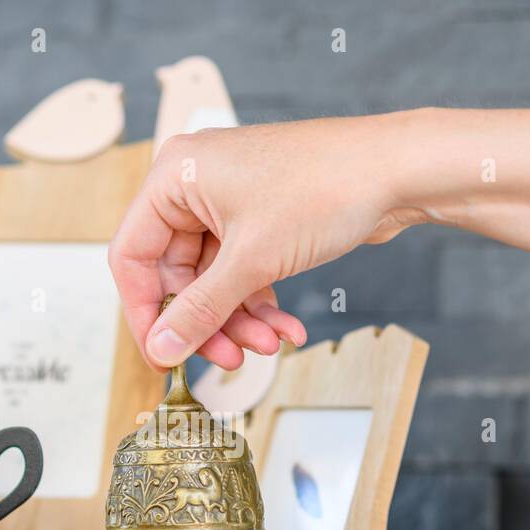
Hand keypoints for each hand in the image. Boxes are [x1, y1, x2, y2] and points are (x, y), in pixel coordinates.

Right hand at [108, 116, 425, 369]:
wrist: (398, 170)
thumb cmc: (326, 187)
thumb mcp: (252, 260)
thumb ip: (200, 309)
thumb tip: (161, 348)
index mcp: (175, 177)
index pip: (131, 257)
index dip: (145, 313)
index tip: (163, 355)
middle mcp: (195, 186)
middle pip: (176, 276)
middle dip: (209, 321)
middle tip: (232, 358)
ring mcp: (228, 203)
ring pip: (214, 281)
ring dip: (239, 319)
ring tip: (271, 344)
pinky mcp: (260, 219)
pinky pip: (243, 273)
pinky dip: (261, 303)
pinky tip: (287, 328)